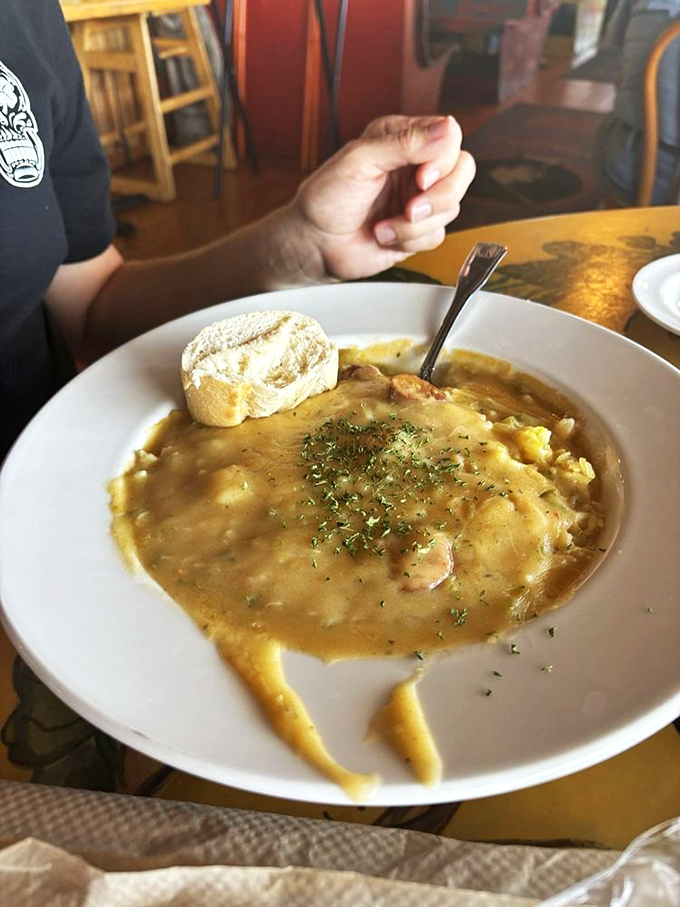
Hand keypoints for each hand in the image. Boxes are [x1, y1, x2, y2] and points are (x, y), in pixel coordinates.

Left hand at [290, 115, 475, 280]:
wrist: (315, 244)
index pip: (449, 136)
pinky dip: (410, 241)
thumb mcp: (359, 160)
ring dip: (415, 224)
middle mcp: (415, 167)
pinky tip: (385, 236)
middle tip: (410, 208)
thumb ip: (404, 143)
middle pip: (461, 170)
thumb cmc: (326, 199)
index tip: (420, 178)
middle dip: (440, 195)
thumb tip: (446, 128)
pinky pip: (437, 235)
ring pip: (452, 206)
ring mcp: (419, 200)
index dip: (442, 160)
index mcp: (401, 139)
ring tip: (383, 226)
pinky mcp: (418, 230)